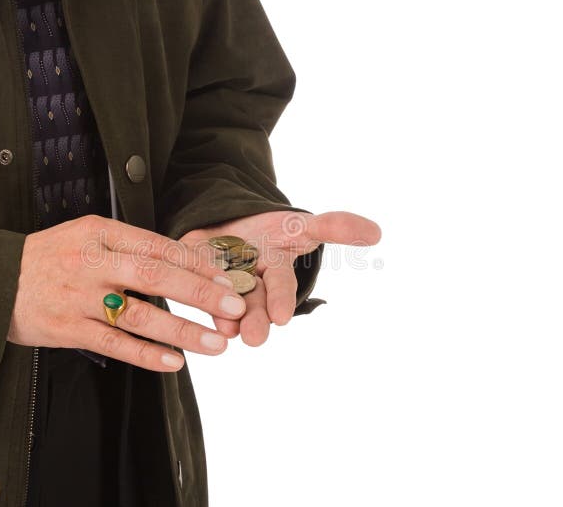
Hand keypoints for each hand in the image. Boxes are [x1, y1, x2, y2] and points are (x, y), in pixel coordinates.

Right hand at [7, 215, 247, 371]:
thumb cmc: (49, 257)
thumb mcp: (85, 235)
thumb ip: (127, 246)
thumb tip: (182, 262)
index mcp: (100, 233)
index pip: (158, 246)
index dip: (196, 263)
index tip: (227, 278)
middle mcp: (92, 262)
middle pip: (155, 277)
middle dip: (199, 293)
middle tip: (234, 307)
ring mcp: (79, 298)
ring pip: (139, 316)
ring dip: (181, 331)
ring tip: (216, 344)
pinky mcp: (67, 329)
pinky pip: (113, 345)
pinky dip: (146, 355)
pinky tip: (174, 363)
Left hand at [179, 211, 380, 345]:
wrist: (230, 223)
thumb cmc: (271, 231)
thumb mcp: (301, 225)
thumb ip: (335, 227)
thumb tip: (377, 232)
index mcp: (274, 272)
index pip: (280, 287)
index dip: (280, 300)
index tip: (282, 318)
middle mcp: (247, 284)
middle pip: (251, 303)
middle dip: (253, 320)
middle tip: (251, 339)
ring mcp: (218, 280)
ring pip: (221, 301)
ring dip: (223, 316)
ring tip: (225, 332)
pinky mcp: (191, 270)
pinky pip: (187, 278)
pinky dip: (188, 290)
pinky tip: (185, 302)